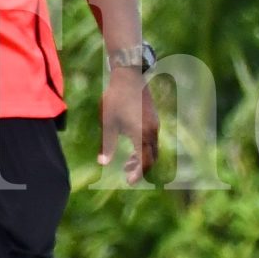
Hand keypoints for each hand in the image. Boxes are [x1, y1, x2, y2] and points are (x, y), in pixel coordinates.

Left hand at [100, 65, 159, 182]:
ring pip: (152, 148)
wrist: (129, 76)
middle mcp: (152, 131)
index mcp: (141, 134)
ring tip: (127, 162)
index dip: (137, 174)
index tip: (129, 182)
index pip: (144, 161)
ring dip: (142, 158)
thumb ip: (107, 144)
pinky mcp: (154, 118)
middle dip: (140, 168)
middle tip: (127, 174)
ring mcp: (155, 124)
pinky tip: (132, 146)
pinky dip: (144, 147)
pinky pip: (152, 139)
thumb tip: (103, 163)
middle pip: (151, 157)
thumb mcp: (108, 123)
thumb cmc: (115, 99)